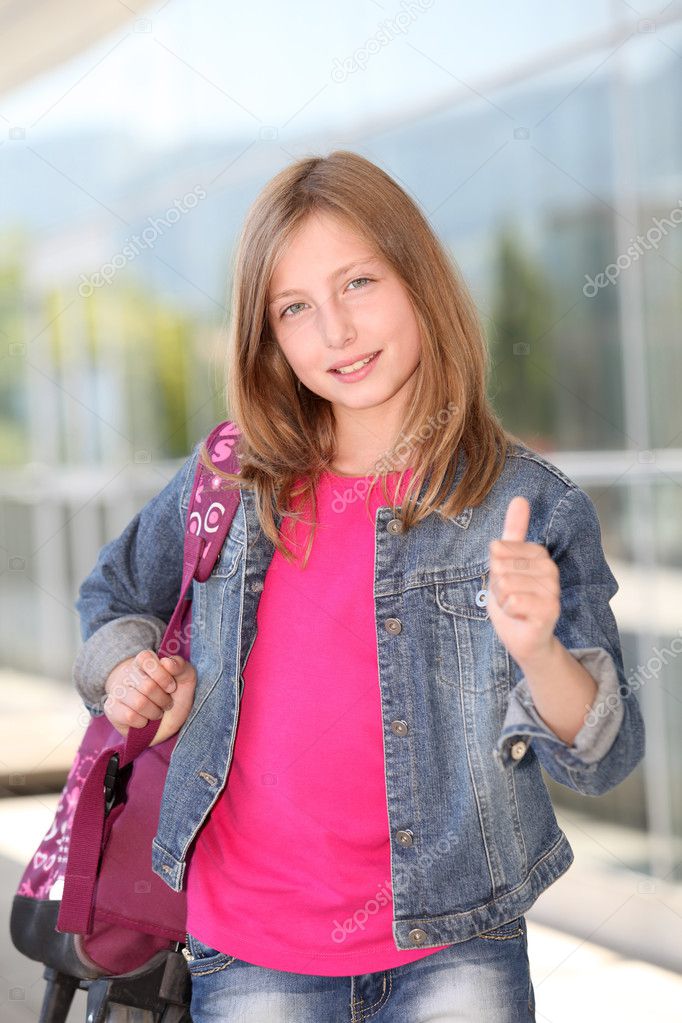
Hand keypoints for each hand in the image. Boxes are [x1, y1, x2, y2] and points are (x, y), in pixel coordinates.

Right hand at [103, 649, 196, 746]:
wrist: (161, 719)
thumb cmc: (173, 695)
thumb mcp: (184, 678)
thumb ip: (180, 666)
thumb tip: (167, 662)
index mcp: (144, 661)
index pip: (146, 659)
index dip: (163, 677)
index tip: (172, 687)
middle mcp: (127, 673)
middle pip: (148, 686)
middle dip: (163, 699)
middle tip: (167, 703)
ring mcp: (117, 690)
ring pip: (139, 702)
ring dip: (154, 712)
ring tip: (157, 713)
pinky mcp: (111, 708)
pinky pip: (129, 716)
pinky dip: (142, 721)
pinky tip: (144, 720)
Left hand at [487, 496, 560, 666]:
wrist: (525, 639)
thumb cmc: (514, 601)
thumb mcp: (505, 564)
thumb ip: (513, 532)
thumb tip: (520, 498)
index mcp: (539, 555)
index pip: (499, 549)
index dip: (494, 570)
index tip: (506, 581)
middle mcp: (550, 570)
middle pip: (500, 566)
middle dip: (497, 587)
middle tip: (510, 598)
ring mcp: (552, 591)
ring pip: (506, 584)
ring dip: (503, 601)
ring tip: (516, 608)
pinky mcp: (549, 611)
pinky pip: (513, 601)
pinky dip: (509, 612)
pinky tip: (520, 617)